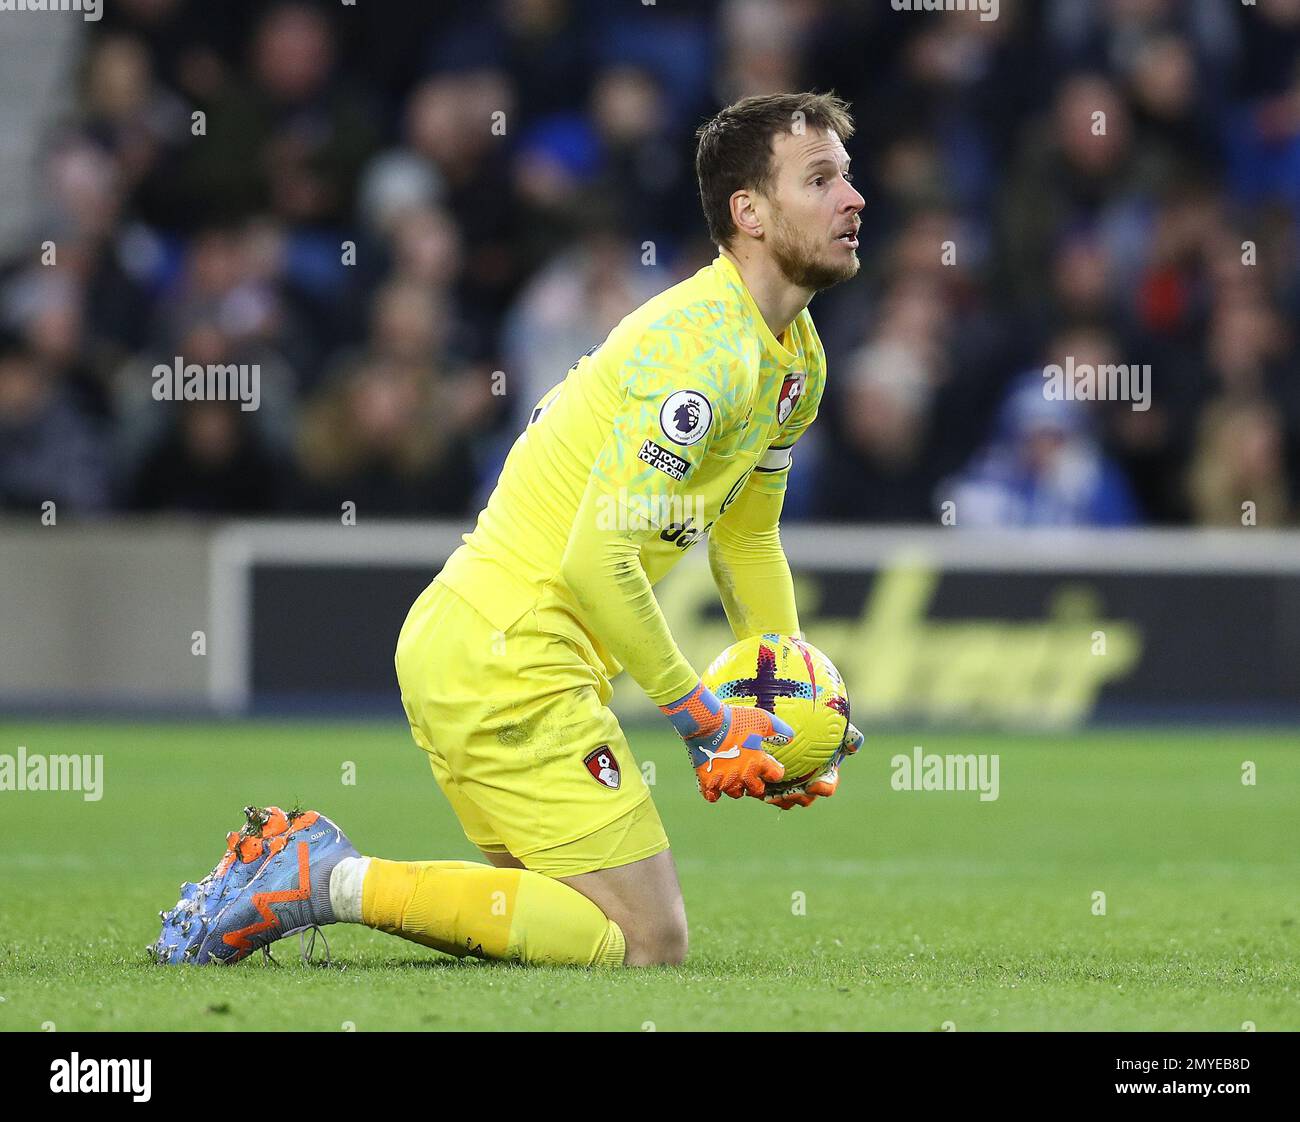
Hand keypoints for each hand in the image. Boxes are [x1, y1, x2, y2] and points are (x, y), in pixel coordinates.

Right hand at [660, 681, 792, 801]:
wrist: (707, 723)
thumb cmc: (735, 720)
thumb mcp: (762, 719)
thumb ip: (778, 729)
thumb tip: (791, 737)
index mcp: (758, 762)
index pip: (775, 776)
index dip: (775, 772)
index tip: (772, 767)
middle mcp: (744, 775)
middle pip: (756, 790)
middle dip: (756, 784)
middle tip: (752, 775)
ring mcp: (725, 780)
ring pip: (735, 793)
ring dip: (736, 787)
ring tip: (733, 777)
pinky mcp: (707, 780)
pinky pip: (712, 795)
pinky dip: (714, 792)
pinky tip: (714, 784)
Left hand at [763, 721, 862, 809]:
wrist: (781, 712)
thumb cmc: (810, 718)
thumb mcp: (830, 722)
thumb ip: (844, 732)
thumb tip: (856, 745)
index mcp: (823, 771)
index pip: (827, 785)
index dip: (824, 788)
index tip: (815, 785)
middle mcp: (805, 780)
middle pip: (805, 798)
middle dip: (798, 798)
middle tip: (788, 793)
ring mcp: (786, 782)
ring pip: (784, 799)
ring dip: (779, 799)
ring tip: (770, 793)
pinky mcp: (766, 779)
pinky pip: (764, 790)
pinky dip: (762, 790)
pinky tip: (755, 784)